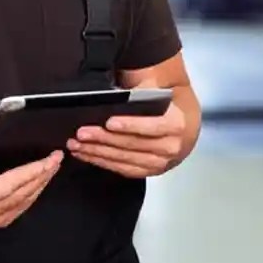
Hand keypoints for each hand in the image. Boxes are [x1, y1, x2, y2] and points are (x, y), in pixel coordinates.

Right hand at [0, 152, 62, 227]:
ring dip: (42, 182)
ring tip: (54, 164)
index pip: (2, 188)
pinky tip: (44, 179)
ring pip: (23, 201)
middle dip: (40, 175)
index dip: (24, 175)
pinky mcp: (0, 221)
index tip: (43, 162)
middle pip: (17, 195)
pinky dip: (36, 191)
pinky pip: (23, 206)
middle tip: (56, 158)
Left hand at [67, 94, 185, 178]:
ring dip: (98, 153)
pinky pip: (123, 169)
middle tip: (81, 134)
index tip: (108, 122)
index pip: (152, 126)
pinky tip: (87, 155)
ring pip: (124, 159)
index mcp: (176, 124)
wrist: (186, 129)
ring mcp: (160, 163)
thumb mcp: (162, 93)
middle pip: (133, 144)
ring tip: (76, 145)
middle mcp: (170, 147)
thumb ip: (145, 90)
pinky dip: (102, 162)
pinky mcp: (149, 172)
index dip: (130, 125)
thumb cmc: (168, 108)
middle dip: (104, 139)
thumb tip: (122, 94)